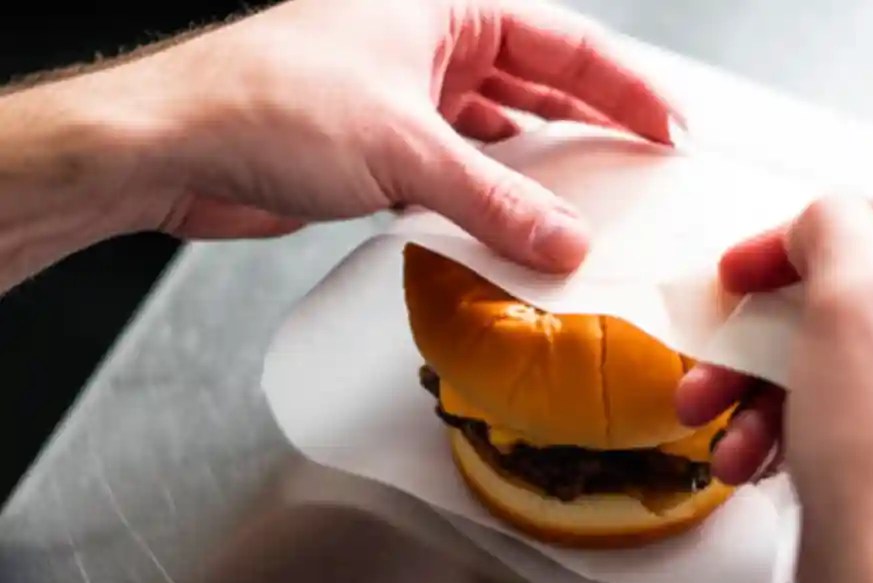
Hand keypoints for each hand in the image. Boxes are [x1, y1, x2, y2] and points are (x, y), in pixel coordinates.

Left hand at [0, 0, 679, 283]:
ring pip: (501, 135)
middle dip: (593, 127)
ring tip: (596, 206)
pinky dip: (493, 203)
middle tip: (646, 169)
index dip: (624, 86)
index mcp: (444, 10)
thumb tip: (564, 237)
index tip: (668, 128)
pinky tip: (520, 229)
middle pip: (539, 86)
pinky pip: (461, 175)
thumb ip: (494, 200)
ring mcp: (407, 99)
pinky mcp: (383, 150)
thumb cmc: (262, 103)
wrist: (171, 148)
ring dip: (544, 172)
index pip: (562, 43)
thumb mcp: (404, 149)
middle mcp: (430, 47)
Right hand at [676, 196, 872, 582]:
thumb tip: (823, 221)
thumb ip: (832, 227)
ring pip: (825, 360)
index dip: (793, 240)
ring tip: (704, 421)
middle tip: (709, 352)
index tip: (734, 273)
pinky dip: (781, 428)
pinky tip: (742, 460)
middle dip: (758, 334)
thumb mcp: (849, 298)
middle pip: (842, 297)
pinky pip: (833, 412)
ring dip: (753, 387)